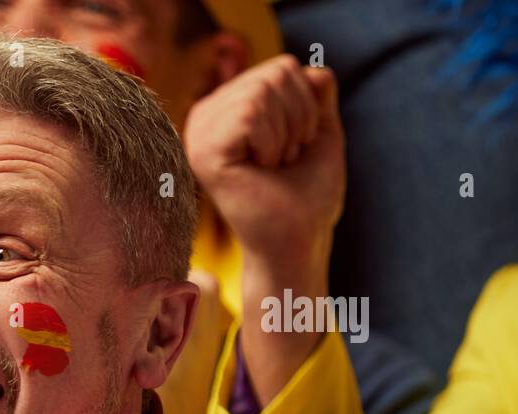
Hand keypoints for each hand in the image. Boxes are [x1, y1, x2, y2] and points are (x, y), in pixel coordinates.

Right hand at [185, 54, 345, 268]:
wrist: (298, 238)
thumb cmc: (307, 195)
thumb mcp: (319, 132)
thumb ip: (315, 95)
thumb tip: (314, 69)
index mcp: (228, 110)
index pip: (280, 68)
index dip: (305, 106)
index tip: (294, 149)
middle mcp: (206, 118)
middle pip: (274, 74)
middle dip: (298, 118)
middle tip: (284, 161)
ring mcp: (199, 135)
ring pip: (262, 91)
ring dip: (286, 134)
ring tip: (273, 167)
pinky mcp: (202, 153)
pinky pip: (251, 115)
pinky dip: (271, 143)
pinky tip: (260, 170)